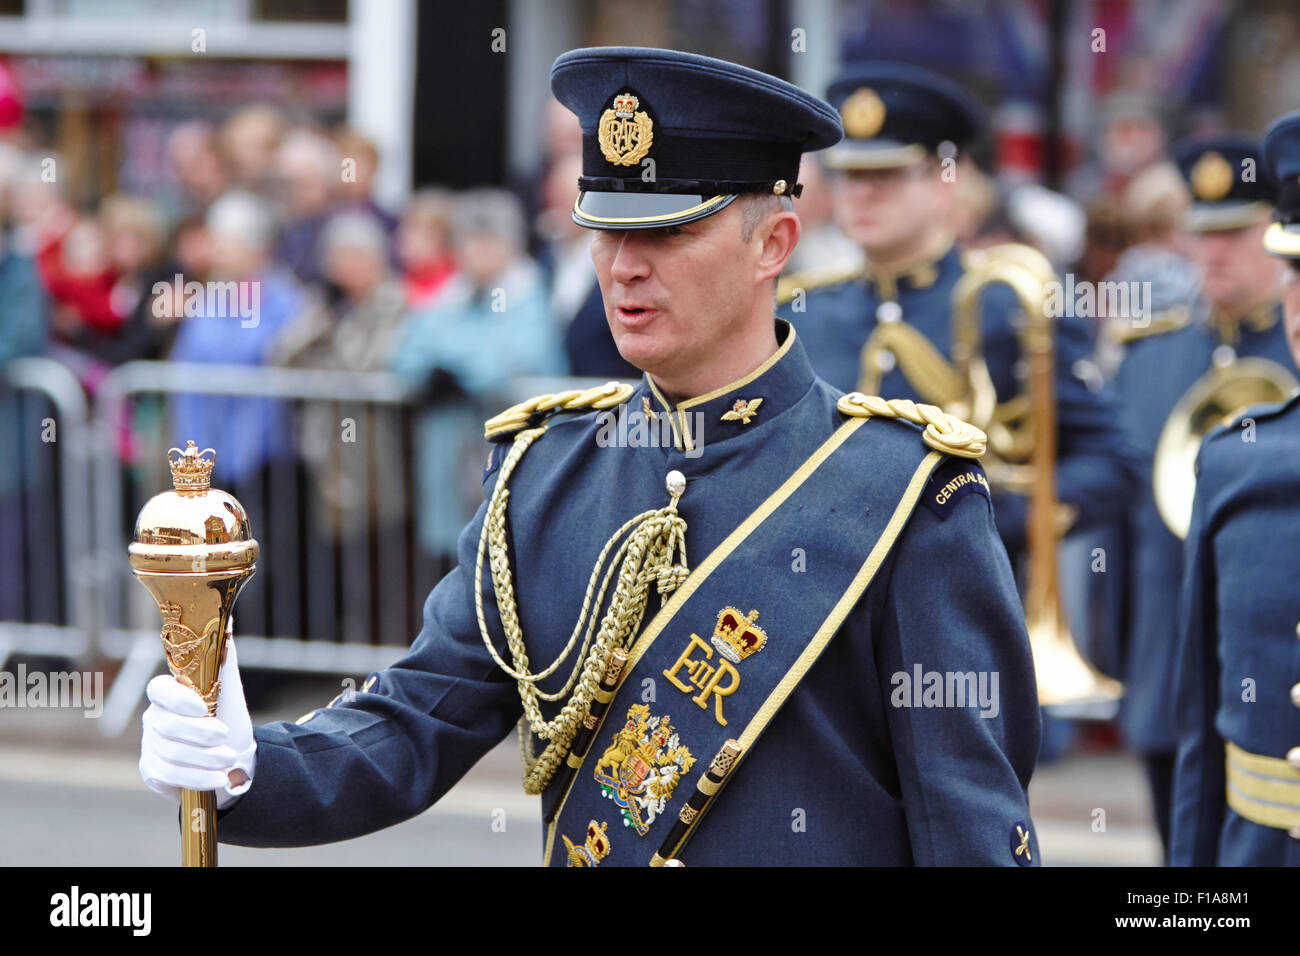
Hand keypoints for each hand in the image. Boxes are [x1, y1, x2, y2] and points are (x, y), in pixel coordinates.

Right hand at [139, 626, 255, 809]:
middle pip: (166, 725)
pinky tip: (217, 780)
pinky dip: (197, 778)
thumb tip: (225, 623)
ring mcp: (151, 745)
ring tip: (228, 761)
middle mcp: (155, 718)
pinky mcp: (152, 771)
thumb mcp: (231, 692)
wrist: (234, 761)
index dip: (177, 699)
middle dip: (199, 734)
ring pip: (170, 752)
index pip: (159, 690)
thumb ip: (224, 661)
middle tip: (226, 739)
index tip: (202, 708)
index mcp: (170, 694)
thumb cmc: (229, 721)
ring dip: (204, 759)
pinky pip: (169, 775)